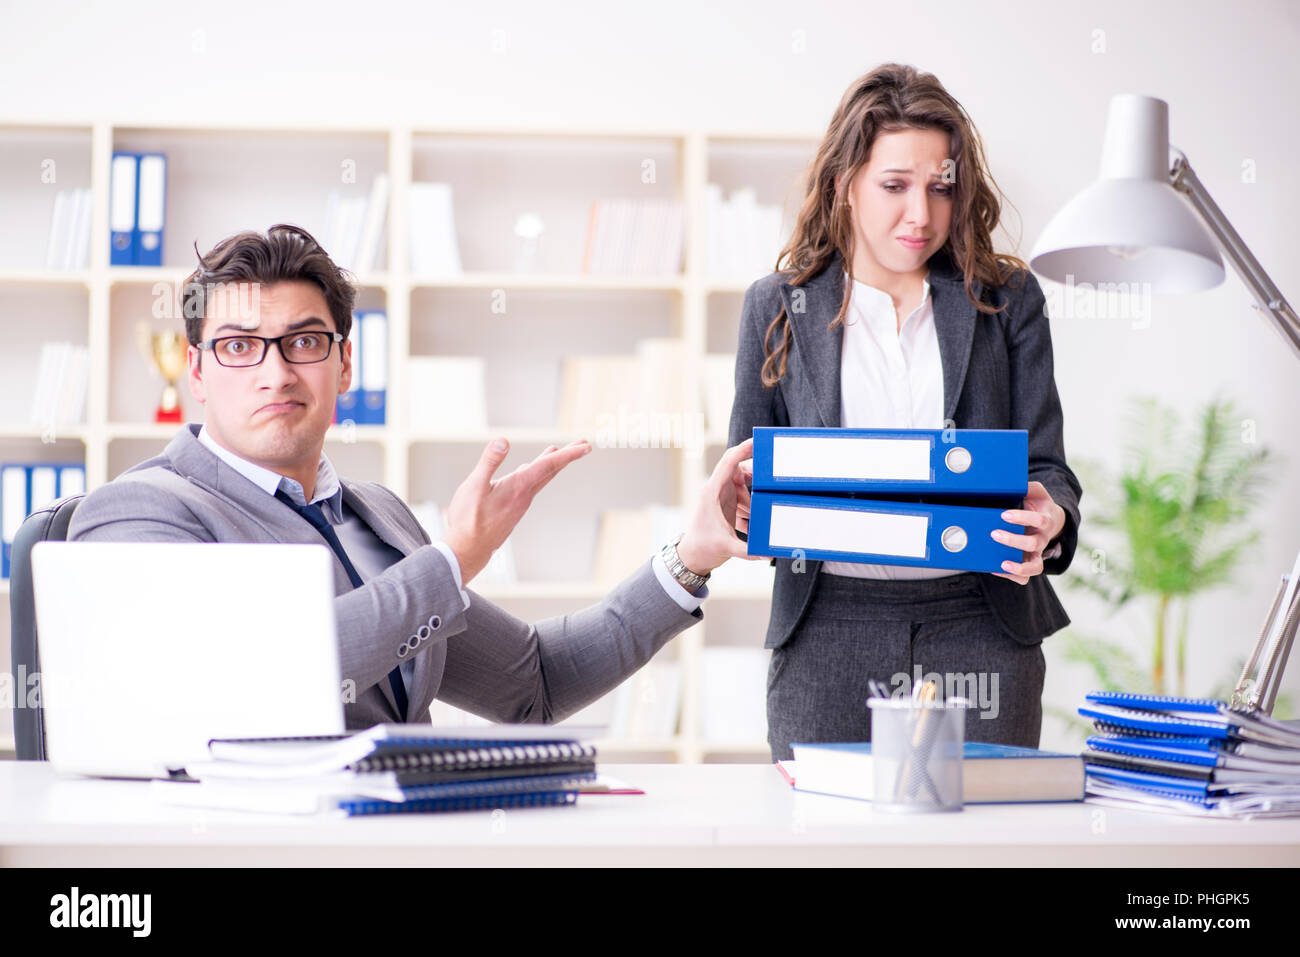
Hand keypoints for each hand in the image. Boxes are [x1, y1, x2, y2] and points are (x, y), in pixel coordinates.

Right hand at [444, 438, 590, 583]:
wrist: (468, 550)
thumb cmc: (468, 519)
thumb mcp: (475, 486)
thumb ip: (490, 461)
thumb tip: (503, 440)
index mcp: (518, 487)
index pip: (548, 465)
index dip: (568, 454)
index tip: (586, 446)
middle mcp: (524, 496)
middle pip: (550, 471)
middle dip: (567, 456)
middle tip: (584, 444)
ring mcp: (520, 504)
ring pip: (540, 479)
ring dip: (551, 464)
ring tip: (557, 451)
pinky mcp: (513, 509)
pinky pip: (529, 487)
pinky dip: (535, 474)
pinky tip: (527, 470)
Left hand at [675, 438, 762, 582]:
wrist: (692, 558)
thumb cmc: (703, 549)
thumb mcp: (727, 549)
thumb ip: (748, 551)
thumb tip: (769, 554)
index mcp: (712, 492)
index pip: (728, 462)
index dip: (743, 449)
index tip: (758, 441)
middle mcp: (716, 490)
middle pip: (737, 469)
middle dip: (754, 469)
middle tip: (770, 473)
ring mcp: (721, 497)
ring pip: (742, 484)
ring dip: (754, 495)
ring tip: (761, 509)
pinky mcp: (726, 505)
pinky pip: (743, 497)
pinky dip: (752, 506)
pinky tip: (756, 521)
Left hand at [989, 480, 1065, 585]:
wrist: (1052, 521)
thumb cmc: (1040, 505)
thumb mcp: (1037, 492)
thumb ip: (1028, 487)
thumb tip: (1014, 481)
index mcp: (1046, 520)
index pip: (1038, 520)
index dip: (1022, 518)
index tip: (1005, 514)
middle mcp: (1042, 539)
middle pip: (1033, 544)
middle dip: (1013, 540)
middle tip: (994, 534)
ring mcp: (1037, 553)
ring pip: (1035, 567)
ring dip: (1019, 567)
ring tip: (1003, 564)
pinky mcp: (1029, 563)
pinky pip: (1024, 577)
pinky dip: (1012, 576)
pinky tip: (995, 569)